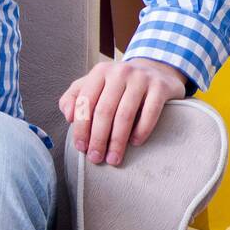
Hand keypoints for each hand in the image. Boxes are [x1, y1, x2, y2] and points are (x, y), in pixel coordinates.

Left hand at [57, 59, 186, 166]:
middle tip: (96, 158)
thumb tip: (68, 117)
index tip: (81, 148)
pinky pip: (149, 113)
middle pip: (104, 111)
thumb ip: (74, 98)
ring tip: (113, 158)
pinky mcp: (160, 87)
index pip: (85, 102)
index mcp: (100, 72)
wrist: (156, 71)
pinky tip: (135, 143)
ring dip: (117, 141)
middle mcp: (120, 72)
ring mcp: (142, 78)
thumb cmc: (118, 85)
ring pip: (125, 115)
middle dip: (98, 139)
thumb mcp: (93, 85)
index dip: (81, 128)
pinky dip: (141, 131)